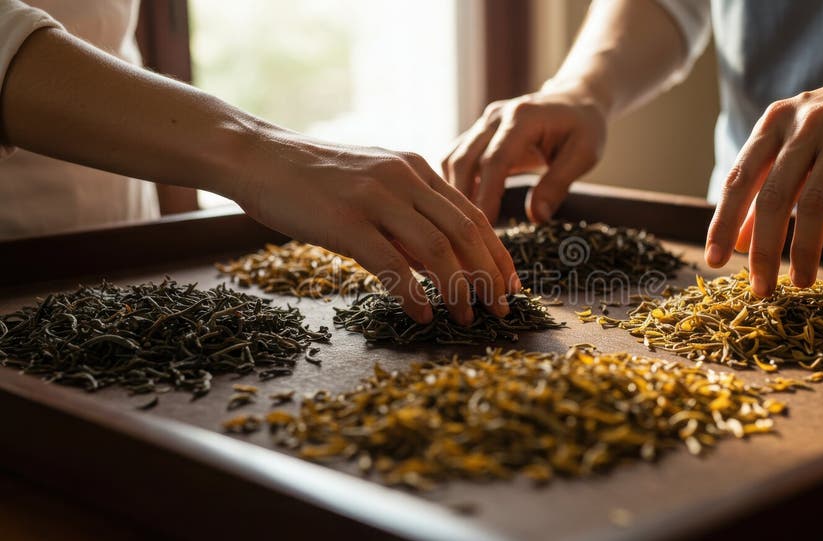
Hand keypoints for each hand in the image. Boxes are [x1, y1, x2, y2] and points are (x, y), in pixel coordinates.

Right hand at [234, 129, 519, 324]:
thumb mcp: (373, 182)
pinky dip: (414, 295)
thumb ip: (407, 212)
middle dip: (489, 276)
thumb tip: (438, 259)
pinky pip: (392, 264)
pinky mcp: (346, 222)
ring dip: (459, 289)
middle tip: (502, 309)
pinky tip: (423, 315)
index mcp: (415, 168)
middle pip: (464, 233)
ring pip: (437, 249)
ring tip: (468, 316)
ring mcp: (375, 198)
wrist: (259, 157)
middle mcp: (404, 178)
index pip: (472, 214)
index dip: (496, 253)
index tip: (511, 284)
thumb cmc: (314, 178)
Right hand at [443, 89, 606, 222]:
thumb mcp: (584, 154)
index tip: (486, 225)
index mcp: (523, 118)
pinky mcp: (478, 133)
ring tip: (462, 224)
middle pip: (464, 159)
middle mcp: (496, 117)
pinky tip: (463, 208)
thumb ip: (558, 184)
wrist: (574, 100)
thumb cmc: (583, 128)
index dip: (487, 195)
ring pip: (453, 158)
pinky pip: (456, 158)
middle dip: (463, 197)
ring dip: (453, 191)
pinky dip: (454, 183)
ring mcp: (483, 123)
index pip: (495, 161)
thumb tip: (536, 217)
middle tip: (467, 232)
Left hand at [705, 43, 822, 295]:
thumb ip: (766, 189)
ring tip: (801, 282)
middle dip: (764, 249)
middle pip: (773, 197)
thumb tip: (736, 243)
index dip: (723, 223)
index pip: (739, 179)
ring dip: (804, 249)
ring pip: (815, 201)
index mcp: (775, 122)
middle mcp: (806, 123)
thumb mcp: (797, 145)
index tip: (714, 262)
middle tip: (761, 289)